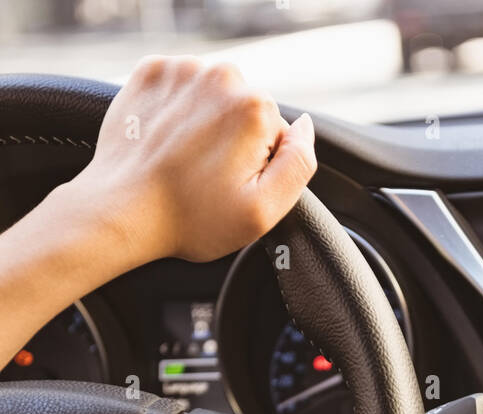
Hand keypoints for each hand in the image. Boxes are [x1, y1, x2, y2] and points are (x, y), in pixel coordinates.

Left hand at [67, 56, 316, 264]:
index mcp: (256, 108)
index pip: (277, 134)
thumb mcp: (263, 211)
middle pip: (246, 110)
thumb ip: (299, 166)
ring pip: (213, 97)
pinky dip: (177, 112)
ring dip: (205, 125)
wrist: (121, 210)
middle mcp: (222, 76)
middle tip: (207, 177)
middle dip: (234, 141)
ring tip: (184, 160)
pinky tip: (166, 142)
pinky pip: (180, 89)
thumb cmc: (191, 218)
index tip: (232, 185)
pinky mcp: (151, 71)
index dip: (259, 165)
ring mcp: (183, 69)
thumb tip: (307, 127)